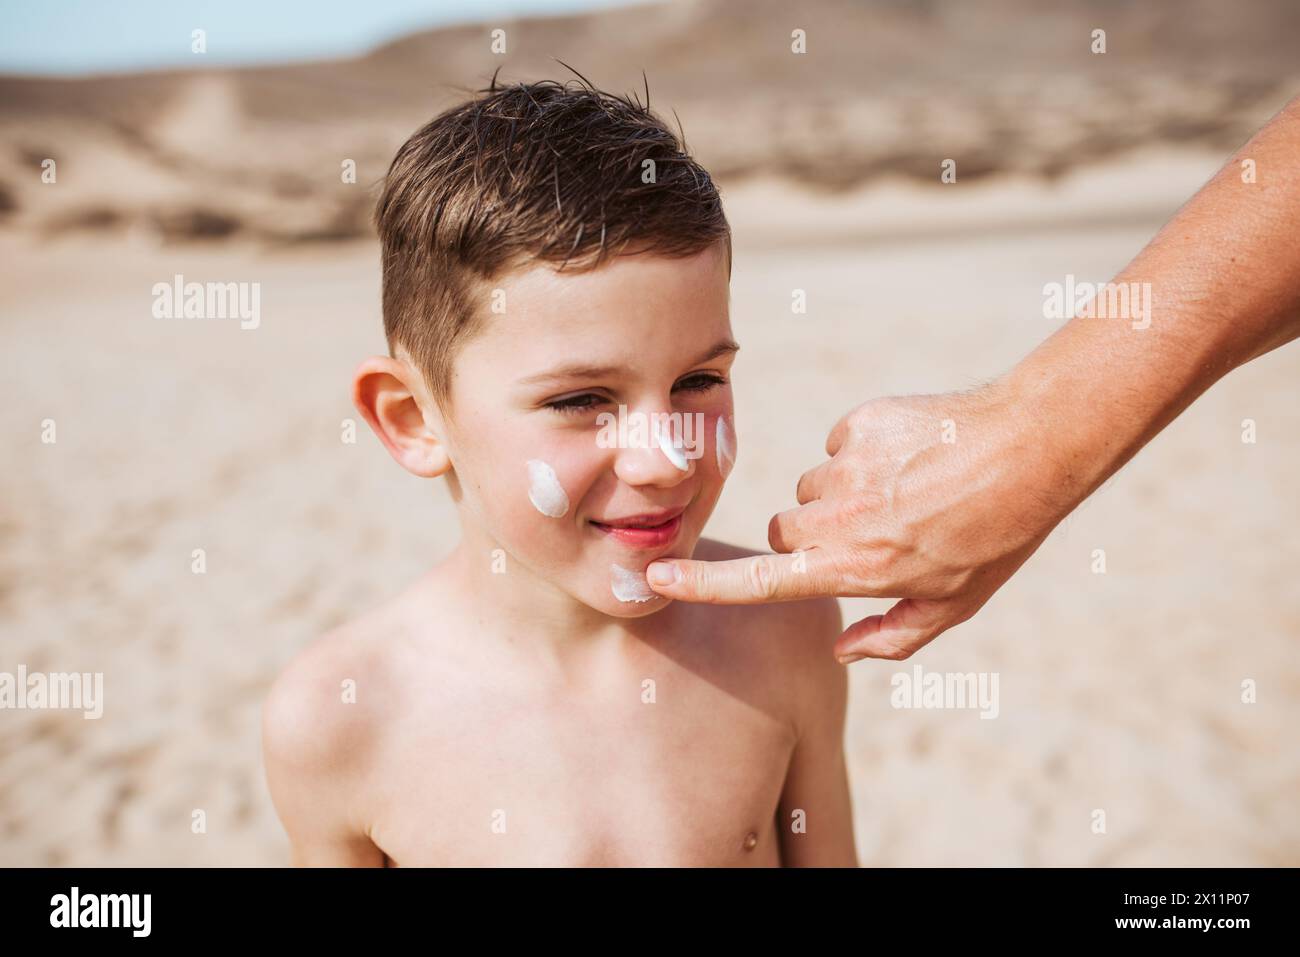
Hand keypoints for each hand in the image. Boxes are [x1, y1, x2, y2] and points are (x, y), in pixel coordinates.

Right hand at [646, 379, 1077, 661]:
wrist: (1032, 447)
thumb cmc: (997, 535)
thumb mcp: (955, 605)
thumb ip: (891, 636)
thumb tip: (839, 652)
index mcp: (856, 569)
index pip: (761, 582)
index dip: (703, 586)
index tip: (656, 579)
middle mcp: (839, 520)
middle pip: (785, 530)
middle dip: (811, 536)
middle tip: (872, 534)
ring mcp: (845, 468)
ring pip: (813, 488)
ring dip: (842, 494)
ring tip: (906, 491)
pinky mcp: (857, 424)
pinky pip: (839, 445)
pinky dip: (863, 452)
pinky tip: (912, 457)